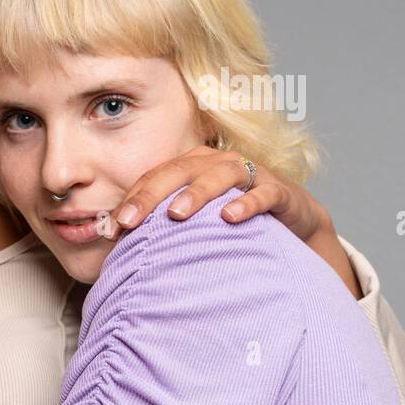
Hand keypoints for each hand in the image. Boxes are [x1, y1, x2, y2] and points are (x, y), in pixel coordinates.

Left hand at [112, 146, 327, 237]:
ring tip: (176, 214)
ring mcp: (250, 173)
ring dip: (196, 194)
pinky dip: (246, 203)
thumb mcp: (194, 221)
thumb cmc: (231, 219)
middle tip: (130, 220)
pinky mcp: (278, 190)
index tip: (112, 227)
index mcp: (192, 166)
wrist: (291, 221)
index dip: (132, 200)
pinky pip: (262, 193)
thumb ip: (159, 225)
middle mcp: (217, 163)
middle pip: (179, 172)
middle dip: (151, 196)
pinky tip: (229, 217)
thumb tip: (114, 241)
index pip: (155, 177)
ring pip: (220, 175)